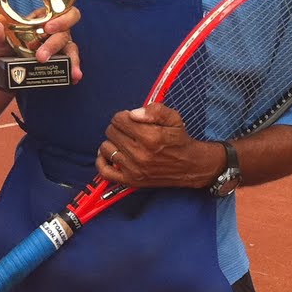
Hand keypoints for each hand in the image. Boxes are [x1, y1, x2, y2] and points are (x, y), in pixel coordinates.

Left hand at [0, 4, 82, 82]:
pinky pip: (71, 63)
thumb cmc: (6, 46)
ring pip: (71, 48)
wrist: (4, 70)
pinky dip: (74, 69)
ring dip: (70, 60)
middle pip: (66, 30)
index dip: (60, 17)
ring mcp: (60, 46)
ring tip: (70, 73)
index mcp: (43, 17)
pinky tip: (75, 77)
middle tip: (42, 55)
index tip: (48, 28)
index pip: (61, 9)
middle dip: (55, 42)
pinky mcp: (62, 61)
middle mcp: (55, 30)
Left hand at [96, 104, 219, 188]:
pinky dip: (102, 162)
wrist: (189, 165)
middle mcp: (140, 154)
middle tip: (128, 130)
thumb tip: (132, 113)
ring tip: (123, 141)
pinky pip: (105, 171)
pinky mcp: (131, 180)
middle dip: (118, 127)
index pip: (119, 120)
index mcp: (150, 137)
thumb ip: (155, 110)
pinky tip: (109, 154)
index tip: (130, 119)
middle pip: (111, 132)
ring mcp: (134, 169)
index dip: (123, 116)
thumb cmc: (179, 140)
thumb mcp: (174, 118)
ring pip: (106, 148)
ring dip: (112, 142)